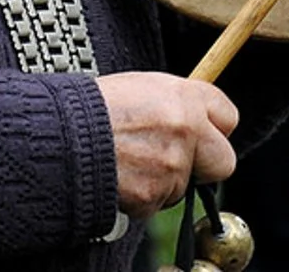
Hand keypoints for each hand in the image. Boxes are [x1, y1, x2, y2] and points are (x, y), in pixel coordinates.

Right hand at [97, 71, 238, 218]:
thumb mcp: (139, 86)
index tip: (205, 132)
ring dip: (164, 179)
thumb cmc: (92, 107)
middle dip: (205, 164)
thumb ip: (174, 102)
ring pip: (184, 185)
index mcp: (183, 97)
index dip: (215, 127)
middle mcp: (185, 130)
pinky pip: (157, 202)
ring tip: (130, 159)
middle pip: (224, 161)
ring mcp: (172, 166)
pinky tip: (121, 175)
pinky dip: (142, 195)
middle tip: (180, 158)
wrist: (60, 135)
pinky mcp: (153, 195)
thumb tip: (192, 115)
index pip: (228, 116)